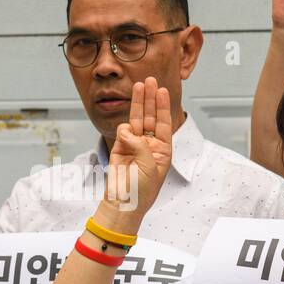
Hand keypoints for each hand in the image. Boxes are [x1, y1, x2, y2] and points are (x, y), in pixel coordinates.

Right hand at [100, 78, 172, 227]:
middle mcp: (149, 145)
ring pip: (136, 119)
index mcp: (162, 150)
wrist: (123, 203)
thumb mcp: (149, 168)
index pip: (164, 123)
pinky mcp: (119, 148)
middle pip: (150, 117)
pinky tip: (126, 136)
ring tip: (139, 86)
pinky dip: (124, 130)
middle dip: (150, 98)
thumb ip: (141, 147)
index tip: (162, 90)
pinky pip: (122, 132)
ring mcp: (134, 145)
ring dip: (138, 103)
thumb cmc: (141, 191)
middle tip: (150, 80)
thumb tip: (128, 132)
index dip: (162, 106)